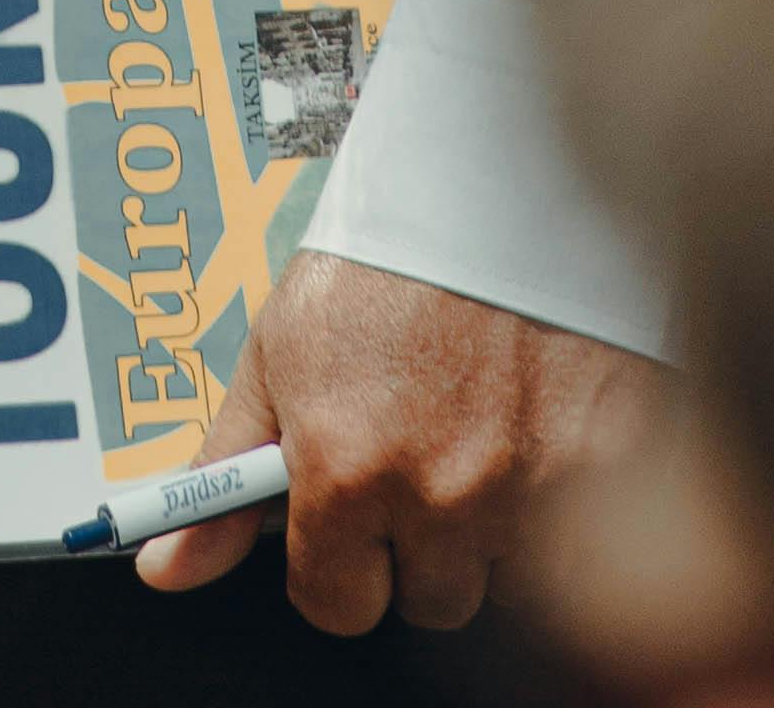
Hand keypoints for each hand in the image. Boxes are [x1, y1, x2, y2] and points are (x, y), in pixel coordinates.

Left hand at [139, 252, 662, 637]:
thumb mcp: (280, 350)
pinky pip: (577, 534)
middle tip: (419, 450)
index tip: (345, 522)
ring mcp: (533, 486)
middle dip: (417, 542)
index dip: (335, 562)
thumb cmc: (383, 254)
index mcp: (349, 469)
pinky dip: (556, 489)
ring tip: (477, 419)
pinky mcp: (608, 461)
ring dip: (489, 521)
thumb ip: (227, 474)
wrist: (493, 168)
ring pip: (503, 571)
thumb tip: (166, 570)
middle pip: (429, 598)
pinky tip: (533, 415)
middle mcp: (442, 493)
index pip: (336, 604)